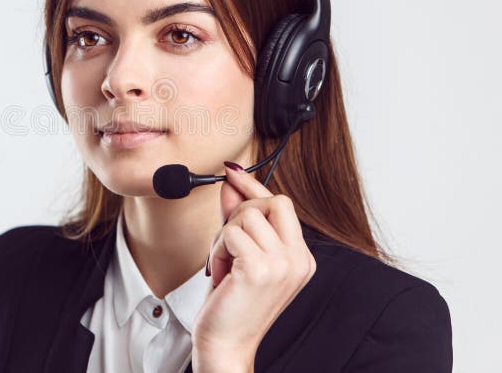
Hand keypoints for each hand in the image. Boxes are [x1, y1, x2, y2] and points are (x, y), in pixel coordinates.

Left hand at [191, 162, 316, 370]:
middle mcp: (298, 260)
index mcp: (300, 258)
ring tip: (225, 263)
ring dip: (225, 236)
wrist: (225, 344)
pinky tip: (220, 271)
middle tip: (228, 242)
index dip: (255, 185)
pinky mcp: (260, 268)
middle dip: (242, 211)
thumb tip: (232, 182)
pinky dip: (218, 248)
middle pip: (274, 200)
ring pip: (247, 214)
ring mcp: (283, 264)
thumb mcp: (238, 254)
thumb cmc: (231, 303)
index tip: (233, 172)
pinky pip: (231, 232)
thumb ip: (238, 217)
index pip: (282, 204)